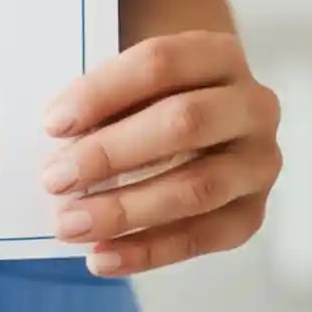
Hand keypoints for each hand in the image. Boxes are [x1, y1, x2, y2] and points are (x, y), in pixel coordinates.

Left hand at [42, 31, 281, 275]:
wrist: (206, 112)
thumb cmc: (151, 93)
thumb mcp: (130, 78)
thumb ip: (101, 98)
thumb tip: (57, 135)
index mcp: (216, 54)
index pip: (159, 64)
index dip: (102, 93)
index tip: (52, 124)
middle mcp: (251, 105)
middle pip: (183, 123)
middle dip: (111, 154)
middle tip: (54, 178)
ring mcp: (258, 161)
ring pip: (197, 187)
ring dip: (127, 209)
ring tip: (70, 224)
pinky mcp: (253, 210)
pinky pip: (205, 236)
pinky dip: (150, 250)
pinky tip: (102, 257)